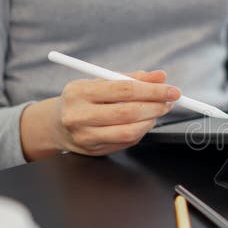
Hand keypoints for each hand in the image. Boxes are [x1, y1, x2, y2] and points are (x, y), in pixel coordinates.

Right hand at [20, 70, 180, 160]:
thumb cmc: (83, 99)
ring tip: (158, 111)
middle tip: (170, 102)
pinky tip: (145, 122)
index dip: (152, 90)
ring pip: (128, 131)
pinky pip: (126, 142)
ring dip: (151, 121)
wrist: (56, 124)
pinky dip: (141, 131)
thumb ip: (131, 78)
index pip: (123, 89)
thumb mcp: (101, 82)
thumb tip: (160, 76)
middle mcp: (79, 115)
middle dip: (155, 106)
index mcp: (79, 91)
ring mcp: (85, 136)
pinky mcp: (93, 150)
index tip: (171, 90)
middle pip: (127, 112)